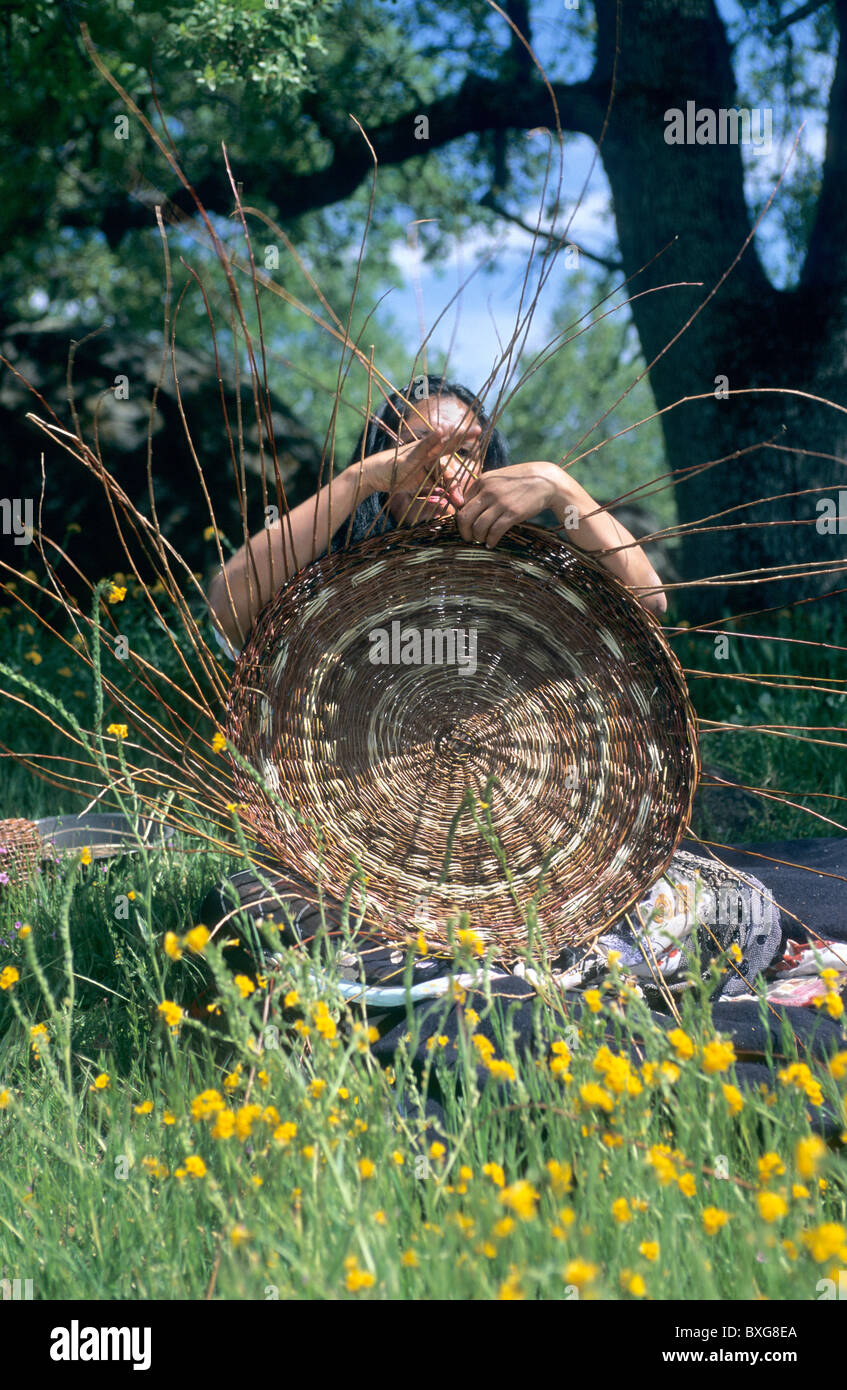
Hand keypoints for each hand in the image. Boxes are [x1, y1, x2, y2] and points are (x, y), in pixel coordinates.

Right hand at [359, 418, 482, 503]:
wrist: (373, 475)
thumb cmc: (396, 477)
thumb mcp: (420, 485)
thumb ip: (436, 489)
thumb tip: (451, 500)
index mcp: (430, 457)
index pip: (449, 451)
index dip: (462, 444)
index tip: (478, 433)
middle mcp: (426, 452)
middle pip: (448, 443)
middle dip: (463, 436)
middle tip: (479, 429)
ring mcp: (417, 454)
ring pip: (439, 445)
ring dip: (453, 437)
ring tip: (469, 430)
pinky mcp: (408, 458)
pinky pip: (422, 448)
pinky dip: (431, 440)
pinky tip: (441, 431)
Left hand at [455, 461, 558, 546]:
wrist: (546, 481)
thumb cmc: (521, 480)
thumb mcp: (498, 478)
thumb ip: (483, 489)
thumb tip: (469, 507)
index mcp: (482, 480)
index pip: (462, 504)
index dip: (462, 519)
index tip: (467, 526)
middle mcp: (488, 491)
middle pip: (465, 517)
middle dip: (464, 532)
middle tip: (468, 538)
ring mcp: (501, 502)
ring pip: (478, 527)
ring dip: (478, 537)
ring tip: (483, 540)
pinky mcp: (513, 513)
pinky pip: (495, 532)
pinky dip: (491, 541)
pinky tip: (492, 543)